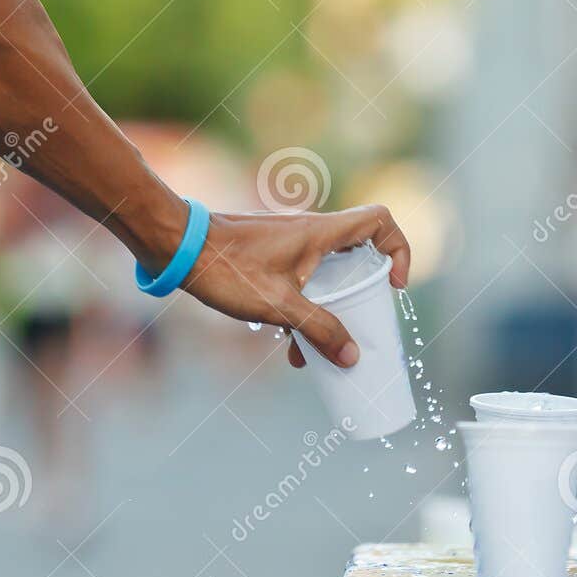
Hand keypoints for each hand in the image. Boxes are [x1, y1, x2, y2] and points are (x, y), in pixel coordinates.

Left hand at [180, 205, 410, 368]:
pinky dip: (305, 310)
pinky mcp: (270, 257)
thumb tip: (352, 356)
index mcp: (321, 233)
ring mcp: (289, 245)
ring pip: (327, 275)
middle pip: (358, 254)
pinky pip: (302, 282)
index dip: (399, 249)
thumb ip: (318, 329)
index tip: (394, 286)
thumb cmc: (226, 269)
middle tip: (365, 324)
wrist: (177, 248)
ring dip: (331, 309)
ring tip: (323, 352)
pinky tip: (290, 347)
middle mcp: (310, 233)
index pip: (380, 221)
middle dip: (364, 294)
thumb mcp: (279, 306)